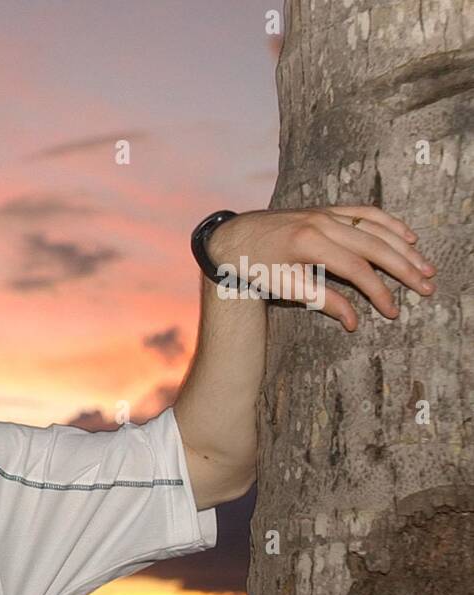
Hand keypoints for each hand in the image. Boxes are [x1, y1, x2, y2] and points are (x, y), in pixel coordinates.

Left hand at [207, 206, 436, 331]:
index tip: (393, 311)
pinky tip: (407, 237)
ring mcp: (326, 212)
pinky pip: (366, 212)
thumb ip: (321, 301)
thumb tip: (354, 321)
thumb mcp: (283, 288)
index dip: (378, 292)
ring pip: (376, 227)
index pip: (357, 269)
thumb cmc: (255, 267)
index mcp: (309, 243)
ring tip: (425, 266)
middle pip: (375, 246)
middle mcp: (322, 223)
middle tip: (426, 287)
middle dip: (404, 268)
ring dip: (404, 247)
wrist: (233, 237)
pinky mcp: (327, 209)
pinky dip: (389, 223)